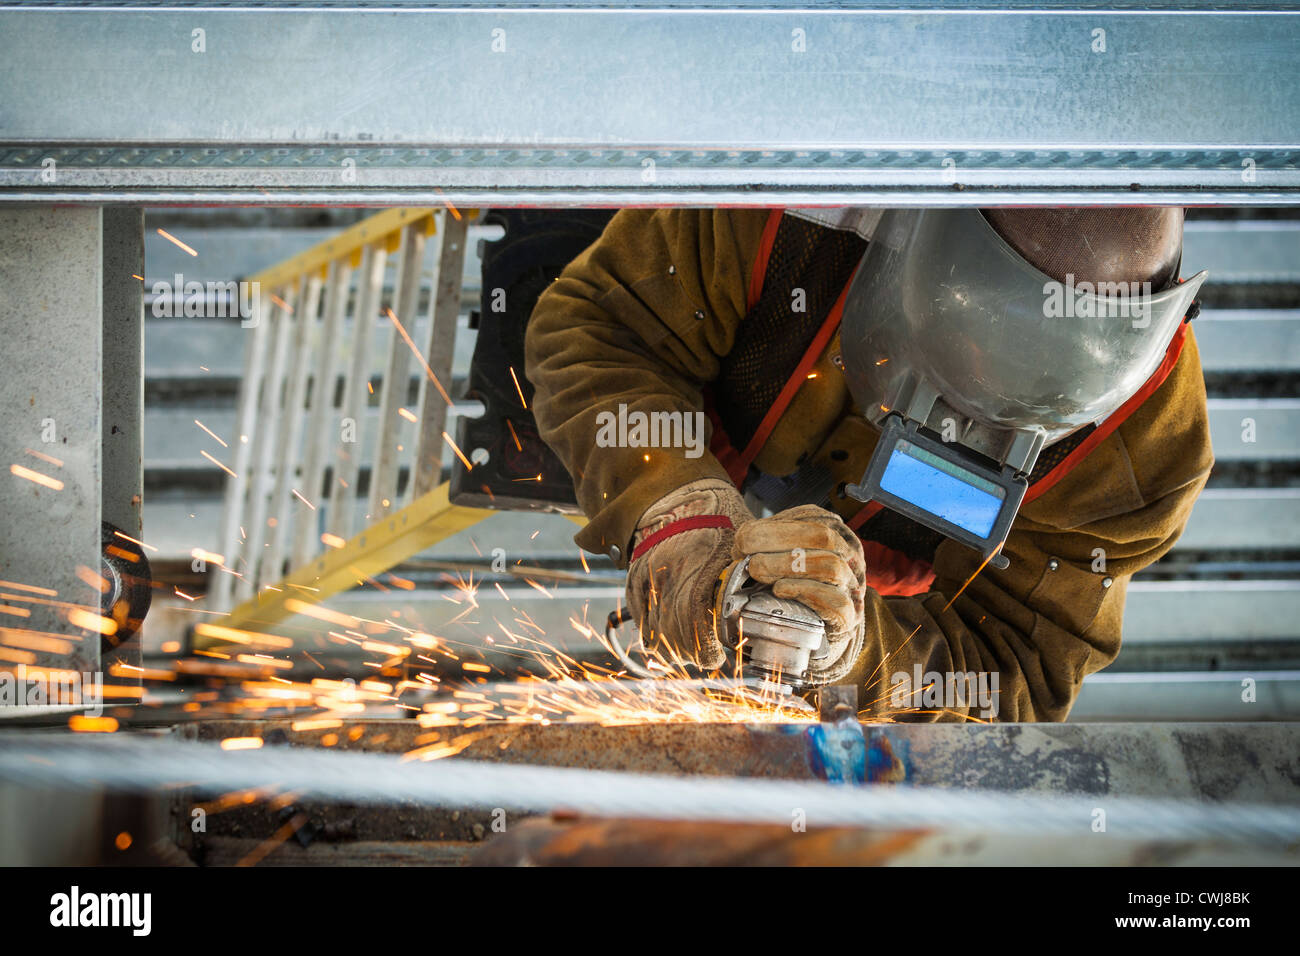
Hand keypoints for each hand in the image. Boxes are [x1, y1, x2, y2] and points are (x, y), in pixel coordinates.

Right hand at [624, 479, 753, 669]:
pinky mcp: (635, 577)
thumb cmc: (718, 517)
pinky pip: (639, 617)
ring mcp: (649, 577)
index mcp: (701, 567)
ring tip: (689, 650)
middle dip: (691, 653)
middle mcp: (671, 575)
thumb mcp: (741, 544)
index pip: (698, 625)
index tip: (717, 656)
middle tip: (707, 657)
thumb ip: (748, 577)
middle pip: (674, 634)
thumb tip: (764, 610)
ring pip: (654, 631)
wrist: (679, 493)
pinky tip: (667, 637)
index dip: (706, 649)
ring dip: (672, 647)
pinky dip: (652, 632)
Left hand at [732, 504, 867, 684]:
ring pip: (831, 566)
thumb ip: (767, 545)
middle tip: (748, 557)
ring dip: (787, 566)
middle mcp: (849, 555)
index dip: (774, 526)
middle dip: (778, 542)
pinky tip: (779, 589)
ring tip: (757, 571)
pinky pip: (835, 601)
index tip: (743, 540)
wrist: (816, 631)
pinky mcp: (849, 616)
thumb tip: (740, 546)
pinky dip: (803, 591)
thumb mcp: (781, 557)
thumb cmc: (793, 589)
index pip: (812, 518)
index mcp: (834, 532)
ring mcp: (852, 586)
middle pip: (823, 537)